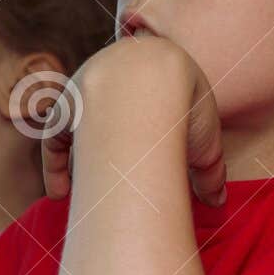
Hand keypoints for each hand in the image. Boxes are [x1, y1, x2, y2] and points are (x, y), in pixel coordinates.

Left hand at [53, 35, 226, 206]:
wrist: (151, 82)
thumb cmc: (186, 107)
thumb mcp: (205, 141)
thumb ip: (209, 172)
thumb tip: (217, 201)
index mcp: (150, 72)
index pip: (146, 102)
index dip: (148, 133)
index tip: (146, 160)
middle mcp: (113, 73)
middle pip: (110, 112)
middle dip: (111, 144)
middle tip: (116, 177)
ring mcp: (85, 88)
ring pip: (80, 126)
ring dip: (80, 158)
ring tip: (85, 192)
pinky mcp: (64, 107)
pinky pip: (56, 138)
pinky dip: (56, 166)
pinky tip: (60, 194)